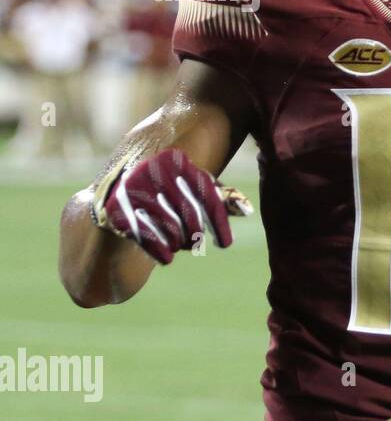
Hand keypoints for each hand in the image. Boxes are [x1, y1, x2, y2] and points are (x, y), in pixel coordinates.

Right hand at [92, 147, 251, 264]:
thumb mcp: (192, 189)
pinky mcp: (115, 209)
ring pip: (169, 226)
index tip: (225, 244)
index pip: (206, 195)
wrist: (112, 196)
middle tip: (197, 244)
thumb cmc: (165, 193)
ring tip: (180, 245)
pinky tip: (167, 259)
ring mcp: (132, 189)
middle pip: (188, 212)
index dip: (218, 222)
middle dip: (195, 233)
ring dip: (179, 242)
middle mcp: (152, 170)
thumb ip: (220, 197)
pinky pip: (145, 236)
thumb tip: (247, 210)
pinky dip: (159, 250)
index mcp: (175, 161)